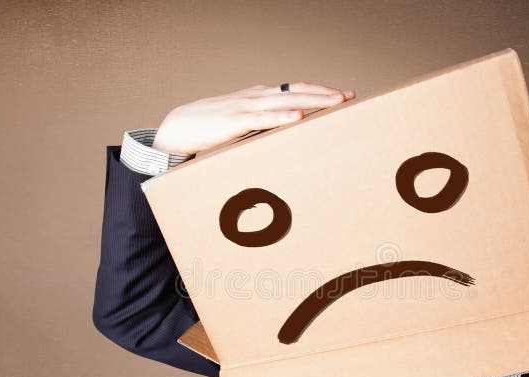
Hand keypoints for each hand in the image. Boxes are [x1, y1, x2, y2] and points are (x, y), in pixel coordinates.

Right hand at [152, 83, 354, 154]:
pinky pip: (263, 118)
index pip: (295, 89)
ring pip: (286, 100)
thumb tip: (283, 135)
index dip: (319, 90)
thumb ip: (262, 125)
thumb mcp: (242, 122)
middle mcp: (257, 97)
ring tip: (335, 102)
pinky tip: (299, 116)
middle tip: (349, 96)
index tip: (342, 95)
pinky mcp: (235, 121)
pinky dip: (282, 116)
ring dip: (313, 101)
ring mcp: (246, 106)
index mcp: (259, 97)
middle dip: (325, 93)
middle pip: (297, 91)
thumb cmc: (211, 127)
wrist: (179, 126)